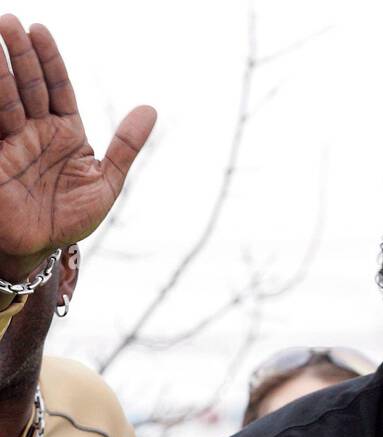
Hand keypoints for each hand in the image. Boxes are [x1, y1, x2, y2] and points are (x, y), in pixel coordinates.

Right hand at [0, 15, 154, 273]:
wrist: (41, 249)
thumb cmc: (71, 217)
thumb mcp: (105, 183)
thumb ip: (125, 147)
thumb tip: (151, 109)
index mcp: (65, 132)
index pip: (57, 87)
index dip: (49, 60)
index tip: (40, 31)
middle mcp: (35, 131)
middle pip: (29, 86)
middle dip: (20, 56)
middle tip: (10, 23)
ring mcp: (12, 142)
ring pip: (4, 100)